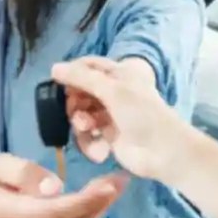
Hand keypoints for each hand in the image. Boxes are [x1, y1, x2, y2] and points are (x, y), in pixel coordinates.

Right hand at [51, 56, 193, 181]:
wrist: (163, 151)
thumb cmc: (141, 114)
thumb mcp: (113, 90)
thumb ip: (82, 78)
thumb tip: (54, 68)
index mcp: (119, 74)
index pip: (88, 66)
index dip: (71, 73)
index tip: (58, 83)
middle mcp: (113, 92)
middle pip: (81, 92)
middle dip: (74, 102)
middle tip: (75, 111)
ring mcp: (110, 115)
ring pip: (82, 114)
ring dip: (80, 122)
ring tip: (87, 129)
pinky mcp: (109, 136)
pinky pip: (88, 135)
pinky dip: (89, 141)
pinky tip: (98, 149)